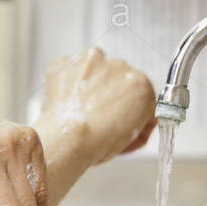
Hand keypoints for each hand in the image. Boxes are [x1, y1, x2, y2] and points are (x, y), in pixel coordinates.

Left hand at [38, 47, 155, 164]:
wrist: (66, 141)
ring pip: (94, 70)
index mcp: (140, 84)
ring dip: (90, 84)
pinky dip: (69, 82)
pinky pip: (70, 70)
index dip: (129, 105)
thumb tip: (141, 118)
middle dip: (109, 92)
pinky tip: (67, 100)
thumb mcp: (133, 138)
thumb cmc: (97, 144)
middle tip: (97, 114)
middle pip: (117, 77)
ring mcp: (90, 61)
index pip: (139, 90)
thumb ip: (141, 121)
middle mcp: (119, 66)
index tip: (120, 115)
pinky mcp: (65, 62)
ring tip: (80, 108)